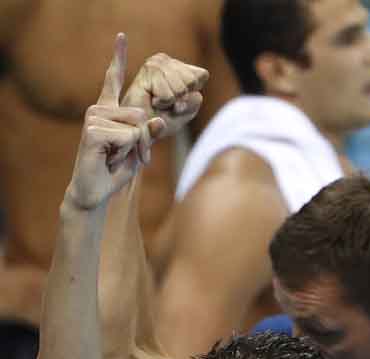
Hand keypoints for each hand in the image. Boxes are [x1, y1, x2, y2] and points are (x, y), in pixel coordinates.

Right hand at [65, 34, 163, 210]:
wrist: (95, 191)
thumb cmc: (115, 171)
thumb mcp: (138, 151)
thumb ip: (148, 135)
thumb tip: (158, 121)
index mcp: (109, 110)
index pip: (112, 79)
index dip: (118, 57)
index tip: (121, 36)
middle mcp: (99, 109)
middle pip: (142, 115)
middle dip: (143, 140)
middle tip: (128, 155)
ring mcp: (93, 117)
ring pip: (136, 127)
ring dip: (134, 148)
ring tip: (115, 156)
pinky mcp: (93, 130)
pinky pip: (128, 137)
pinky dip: (126, 152)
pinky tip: (108, 158)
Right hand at [121, 52, 208, 138]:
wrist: (143, 127)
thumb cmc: (164, 118)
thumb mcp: (187, 110)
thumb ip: (194, 98)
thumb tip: (182, 90)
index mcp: (179, 66)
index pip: (202, 75)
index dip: (193, 93)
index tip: (180, 100)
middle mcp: (167, 60)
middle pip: (192, 81)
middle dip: (182, 98)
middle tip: (168, 102)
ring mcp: (156, 62)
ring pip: (181, 88)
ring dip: (171, 101)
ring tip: (159, 101)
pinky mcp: (147, 70)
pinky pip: (168, 95)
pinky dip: (163, 103)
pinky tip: (153, 100)